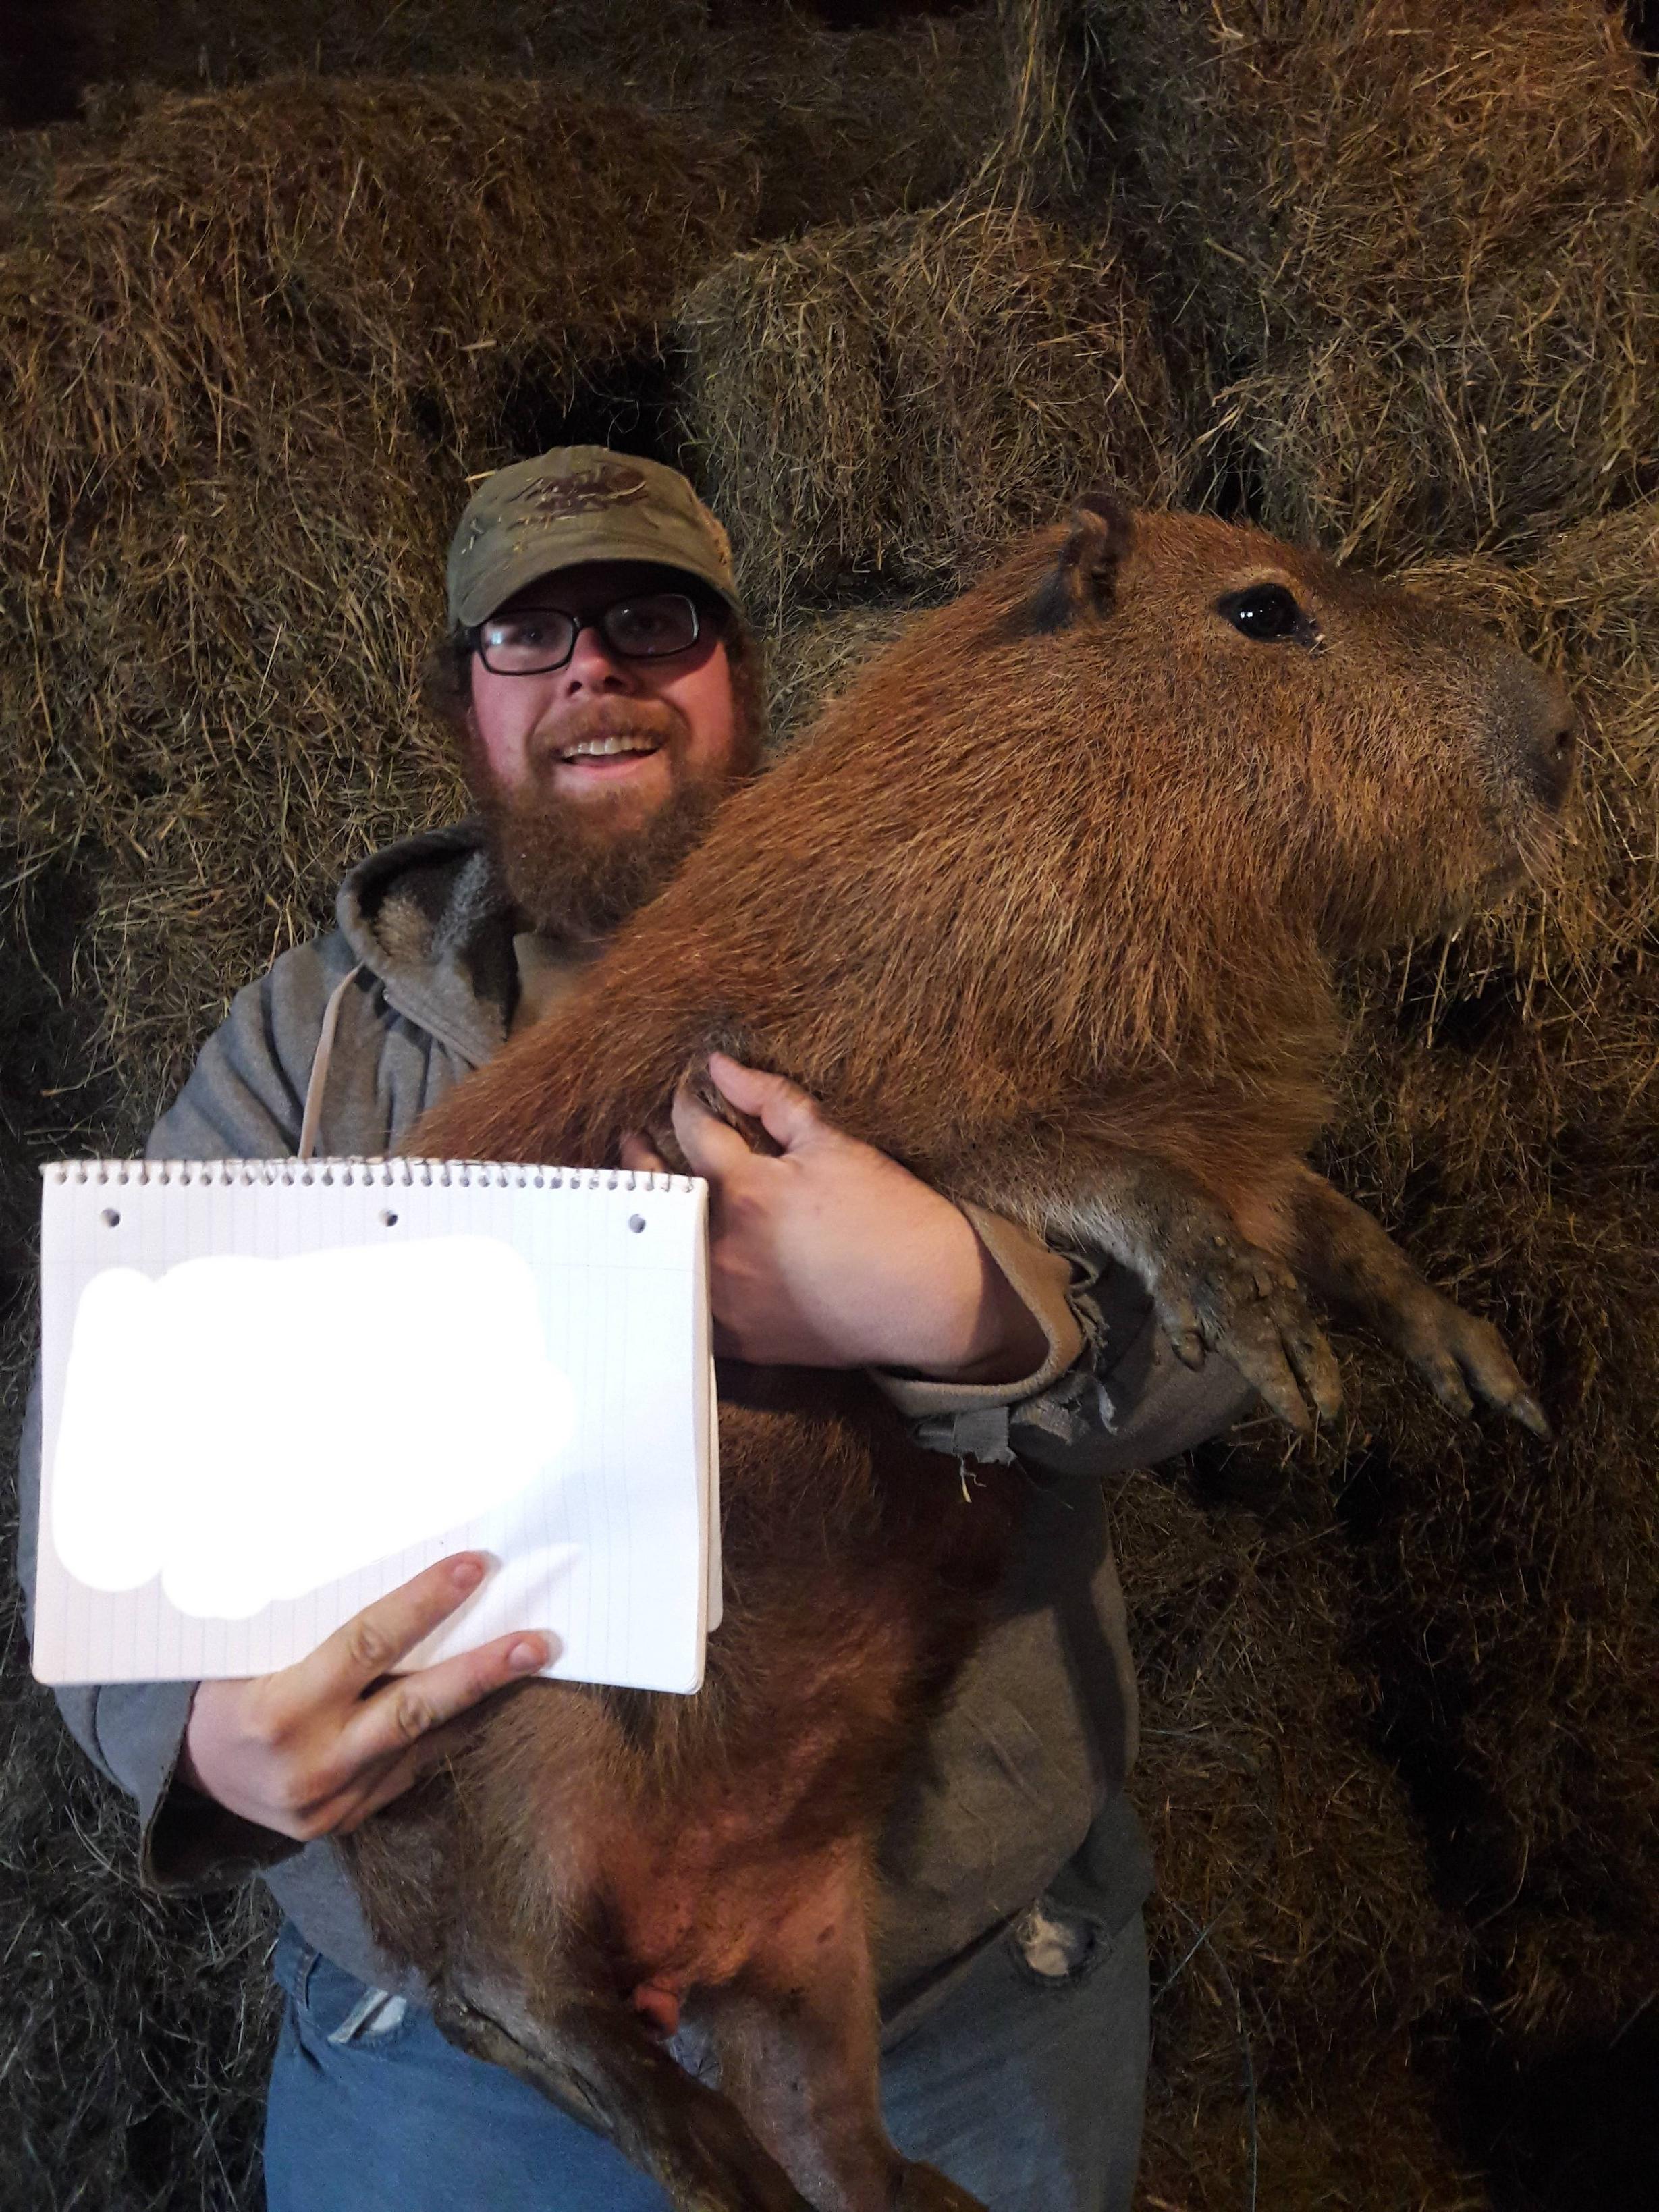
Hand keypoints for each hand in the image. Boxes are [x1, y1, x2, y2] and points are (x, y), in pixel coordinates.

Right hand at [177, 1553, 547, 1839]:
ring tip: (531, 1660)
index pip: (365, 1645)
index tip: (475, 1567)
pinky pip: (412, 1770)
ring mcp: (332, 1801)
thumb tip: (394, 1559)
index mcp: (278, 1708)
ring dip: (480, 1700)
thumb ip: (313, 1624)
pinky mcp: (348, 1820)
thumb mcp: (247, 1652)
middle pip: (412, 1708)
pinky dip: (451, 1733)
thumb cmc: (223, 1689)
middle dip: (481, 1671)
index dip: (422, 1604)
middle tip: (539, 1642)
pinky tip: (488, 1701)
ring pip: (422, 1743)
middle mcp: (310, 1761)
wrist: (192, 1779)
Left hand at [619, 1053, 1046, 1379]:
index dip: (687, 1103)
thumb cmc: (893, 1217)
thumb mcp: (835, 1145)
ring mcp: (725, 1299)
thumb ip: (772, 1101)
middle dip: (641, 1160)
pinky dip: (669, 1277)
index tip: (688, 1091)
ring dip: (648, 1219)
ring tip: (641, 1197)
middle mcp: (722, 1248)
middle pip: (659, 1194)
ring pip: (661, 1251)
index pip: (694, 1132)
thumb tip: (720, 1065)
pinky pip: (682, 1304)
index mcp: (746, 1192)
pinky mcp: (738, 1338)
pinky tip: (663, 1261)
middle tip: (631, 1141)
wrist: (929, 1299)